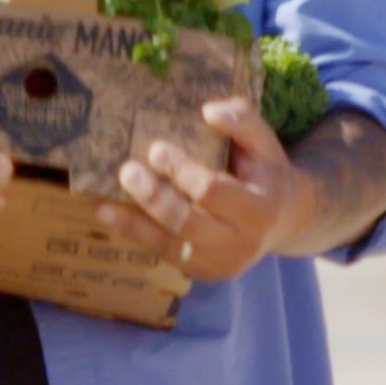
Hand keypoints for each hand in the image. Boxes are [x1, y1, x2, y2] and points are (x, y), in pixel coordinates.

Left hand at [113, 100, 295, 285]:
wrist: (282, 219)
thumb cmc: (265, 172)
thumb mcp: (265, 143)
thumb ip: (243, 121)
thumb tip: (209, 111)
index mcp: (259, 209)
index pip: (212, 192)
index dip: (182, 171)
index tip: (156, 148)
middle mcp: (242, 244)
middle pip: (187, 223)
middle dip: (154, 198)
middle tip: (127, 172)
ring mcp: (221, 265)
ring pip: (170, 246)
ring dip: (133, 225)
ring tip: (102, 205)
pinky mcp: (203, 273)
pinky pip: (165, 254)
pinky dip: (137, 235)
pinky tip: (110, 216)